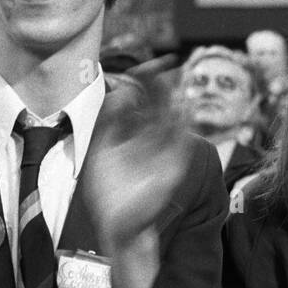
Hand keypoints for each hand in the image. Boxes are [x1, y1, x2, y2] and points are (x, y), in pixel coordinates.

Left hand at [84, 71, 197, 248]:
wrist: (119, 223)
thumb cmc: (108, 192)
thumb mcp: (103, 149)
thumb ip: (110, 121)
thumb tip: (120, 91)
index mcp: (132, 133)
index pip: (142, 101)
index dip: (145, 83)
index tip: (147, 65)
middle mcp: (149, 139)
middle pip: (159, 105)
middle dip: (162, 85)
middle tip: (166, 64)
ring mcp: (163, 152)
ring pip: (173, 120)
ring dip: (175, 100)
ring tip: (173, 81)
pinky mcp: (174, 166)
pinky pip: (183, 142)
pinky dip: (184, 125)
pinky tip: (182, 109)